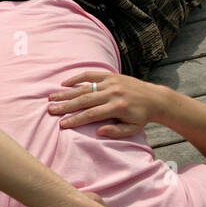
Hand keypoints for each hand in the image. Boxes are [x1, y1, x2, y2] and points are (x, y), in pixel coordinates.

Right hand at [47, 70, 166, 137]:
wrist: (154, 98)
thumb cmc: (141, 116)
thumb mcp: (132, 129)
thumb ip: (115, 131)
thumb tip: (98, 131)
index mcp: (117, 107)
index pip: (91, 114)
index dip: (75, 119)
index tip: (62, 124)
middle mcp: (113, 93)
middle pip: (84, 100)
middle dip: (66, 106)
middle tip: (51, 110)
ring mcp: (111, 82)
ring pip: (84, 88)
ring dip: (66, 93)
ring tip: (52, 98)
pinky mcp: (110, 75)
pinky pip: (90, 75)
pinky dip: (76, 78)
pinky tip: (64, 84)